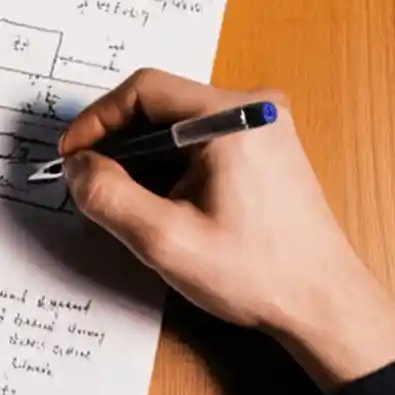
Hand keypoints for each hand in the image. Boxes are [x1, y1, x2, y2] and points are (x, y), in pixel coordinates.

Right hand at [60, 69, 394, 389]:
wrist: (323, 304)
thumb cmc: (254, 274)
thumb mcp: (165, 240)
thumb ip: (108, 196)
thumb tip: (76, 166)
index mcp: (233, 117)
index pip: (144, 90)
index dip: (96, 120)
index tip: (71, 158)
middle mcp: (253, 107)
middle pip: (160, 103)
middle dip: (117, 141)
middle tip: (90, 184)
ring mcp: (263, 125)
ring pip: (176, 123)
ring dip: (142, 156)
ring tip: (125, 201)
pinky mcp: (264, 146)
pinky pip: (198, 139)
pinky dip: (168, 163)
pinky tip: (160, 202)